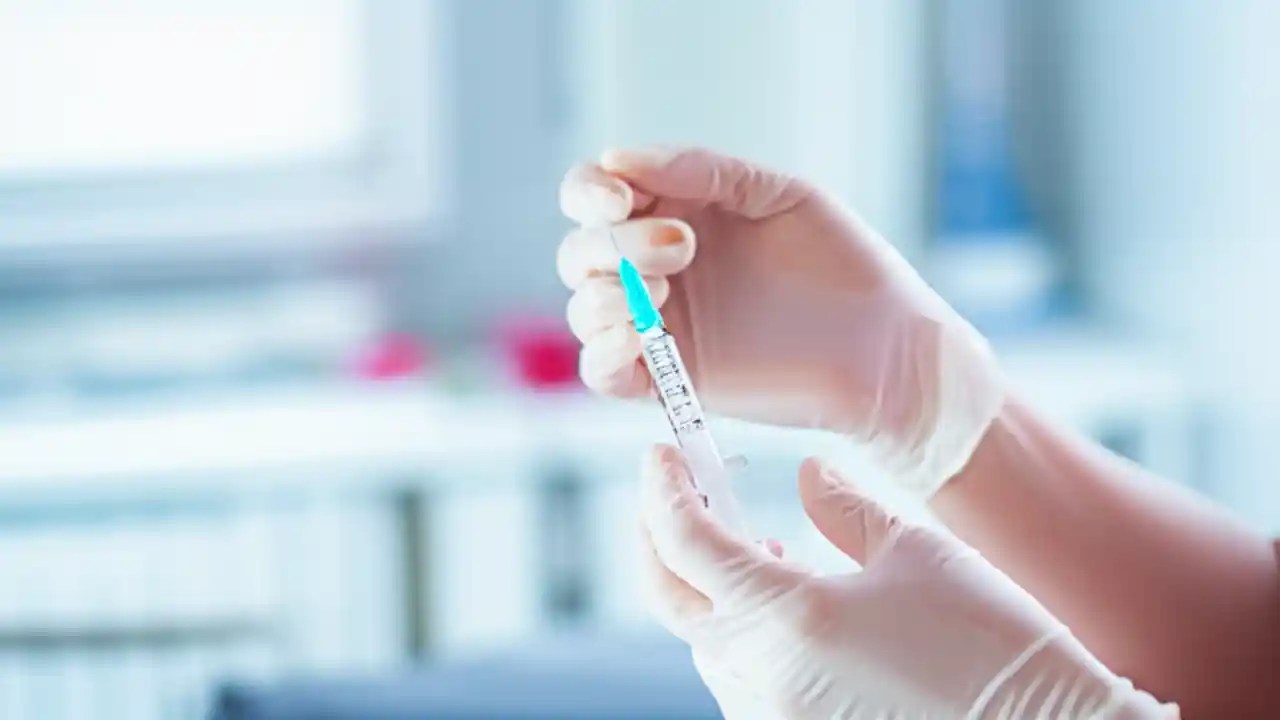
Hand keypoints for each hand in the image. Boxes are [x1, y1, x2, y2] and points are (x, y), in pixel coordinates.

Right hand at [558, 147, 1002, 493]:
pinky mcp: (670, 381)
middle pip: (581, 252)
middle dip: (614, 245)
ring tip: (667, 291)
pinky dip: (604, 353)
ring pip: (584, 308)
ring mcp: (661, 326)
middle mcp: (657, 268)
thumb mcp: (780, 195)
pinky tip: (639, 338)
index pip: (596, 194)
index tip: (619, 197)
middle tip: (683, 247)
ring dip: (606, 295)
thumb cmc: (845, 265)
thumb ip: (704, 171)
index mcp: (675, 211)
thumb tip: (617, 158)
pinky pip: (604, 371)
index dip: (589, 192)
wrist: (886, 350)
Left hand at [639, 444, 1175, 719]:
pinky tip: (784, 610)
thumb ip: (842, 507)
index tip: (664, 454)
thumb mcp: (916, 551)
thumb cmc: (992, 643)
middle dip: (662, 538)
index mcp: (789, 618)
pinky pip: (741, 682)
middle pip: (673, 599)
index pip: (686, 541)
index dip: (665, 490)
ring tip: (755, 542)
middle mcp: (766, 678)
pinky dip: (742, 636)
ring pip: (706, 644)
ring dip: (709, 589)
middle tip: (681, 492)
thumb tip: (803, 474)